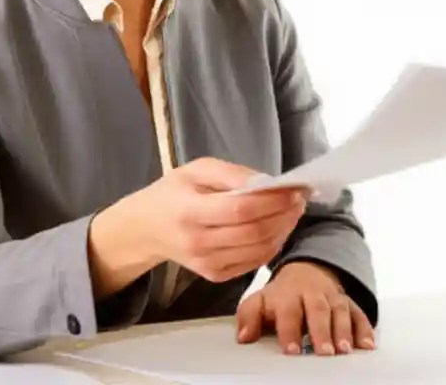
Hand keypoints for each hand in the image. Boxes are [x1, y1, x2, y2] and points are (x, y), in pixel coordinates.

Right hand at [89, 158, 307, 295]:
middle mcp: (198, 242)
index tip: (296, 189)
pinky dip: (272, 246)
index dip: (274, 200)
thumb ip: (230, 173)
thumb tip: (266, 182)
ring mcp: (207, 263)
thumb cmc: (172, 193)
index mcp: (190, 211)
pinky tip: (277, 229)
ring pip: (259, 250)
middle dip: (285, 215)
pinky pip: (254, 263)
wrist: (145, 229)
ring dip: (284, 230)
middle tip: (300, 199)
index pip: (241, 209)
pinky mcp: (215, 275)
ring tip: (293, 211)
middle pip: (255, 232)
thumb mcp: (195, 170)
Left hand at [236, 261, 374, 355]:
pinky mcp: (349, 303)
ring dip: (344, 330)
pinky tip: (368, 345)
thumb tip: (243, 338)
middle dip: (322, 331)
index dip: (289, 330)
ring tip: (345, 351)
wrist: (308, 270)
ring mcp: (333, 298)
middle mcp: (313, 295)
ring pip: (341, 311)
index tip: (291, 351)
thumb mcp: (260, 301)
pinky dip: (365, 329)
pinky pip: (359, 314)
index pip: (289, 312)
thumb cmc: (281, 295)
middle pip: (318, 310)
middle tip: (324, 353)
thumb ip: (249, 317)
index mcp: (288, 295)